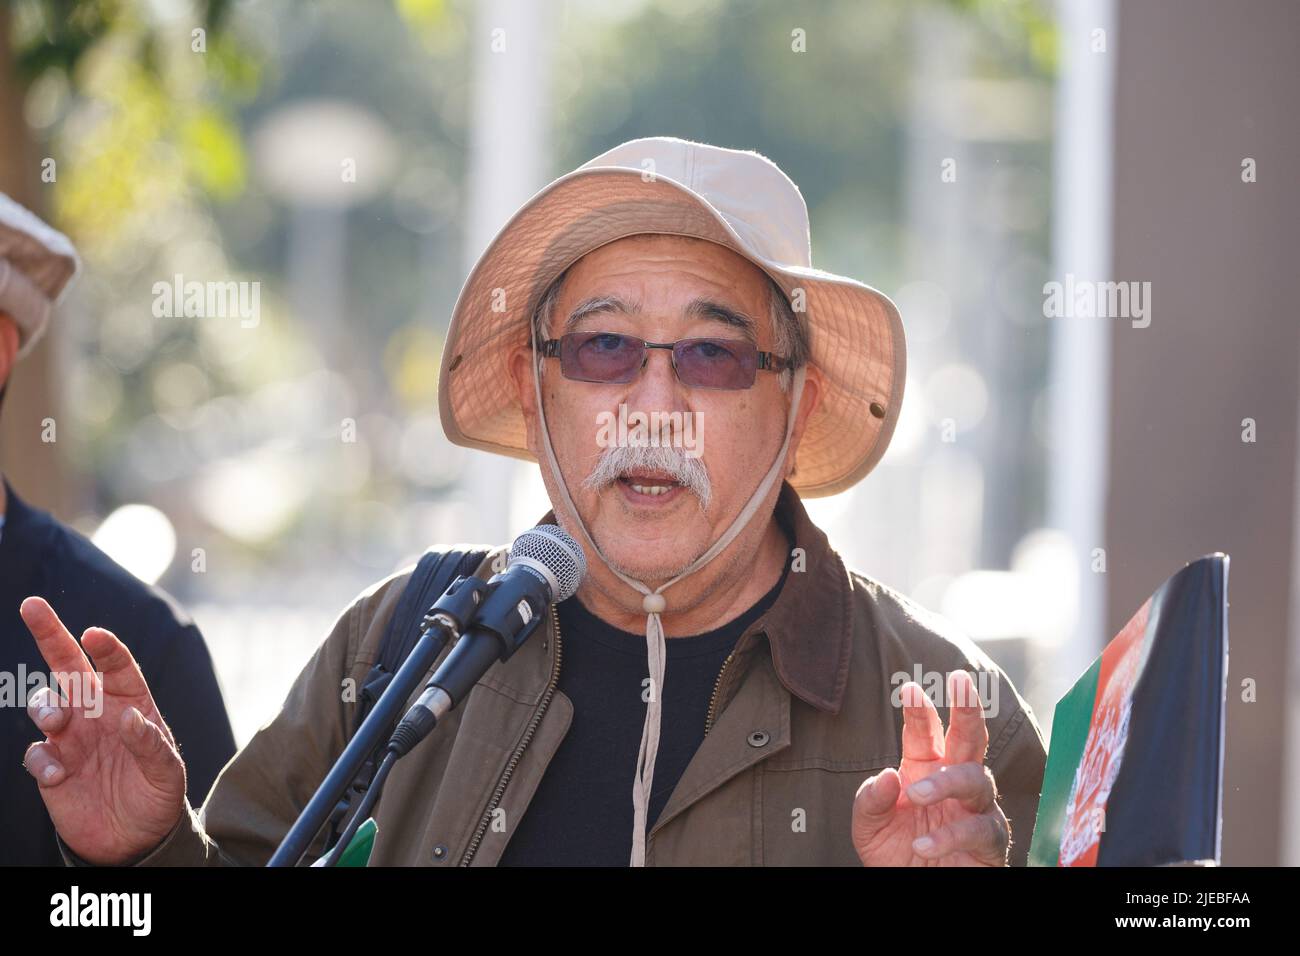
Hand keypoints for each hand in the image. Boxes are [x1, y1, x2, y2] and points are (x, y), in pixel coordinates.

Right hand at [20, 596, 186, 864]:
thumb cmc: (158, 793)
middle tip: (32, 605)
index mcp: (131, 702)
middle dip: (50, 633)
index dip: (106, 648)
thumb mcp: (167, 771)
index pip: (117, 666)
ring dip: (45, 705)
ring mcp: (71, 737)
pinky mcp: (52, 766)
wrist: (136, 837)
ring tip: (57, 720)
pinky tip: (59, 775)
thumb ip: (151, 744)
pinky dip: (43, 760)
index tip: (95, 635)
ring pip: (45, 704)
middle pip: (68, 665)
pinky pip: (36, 754)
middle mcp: (97, 712)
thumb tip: (129, 718)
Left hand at [852, 670, 1009, 865]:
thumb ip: (871, 801)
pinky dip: (950, 835)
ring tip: (916, 795)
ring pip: (976, 778)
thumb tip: (889, 775)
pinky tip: (923, 843)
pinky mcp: (989, 840)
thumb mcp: (868, 828)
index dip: (918, 709)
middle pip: (969, 737)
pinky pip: (978, 828)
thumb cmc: (894, 853)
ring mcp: (976, 808)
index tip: (908, 686)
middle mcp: (955, 782)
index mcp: (924, 769)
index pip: (924, 733)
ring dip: (946, 782)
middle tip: (960, 679)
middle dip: (967, 707)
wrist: (910, 890)